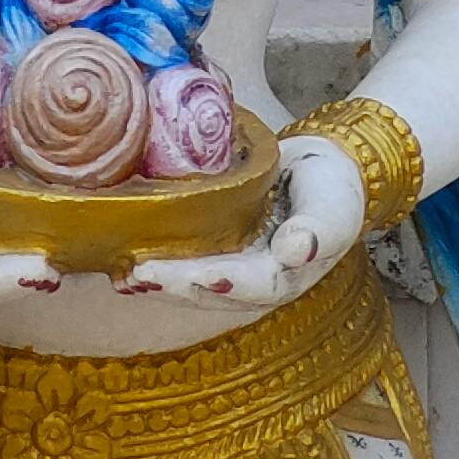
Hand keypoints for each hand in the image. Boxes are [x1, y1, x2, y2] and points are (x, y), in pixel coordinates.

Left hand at [118, 136, 366, 309]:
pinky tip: (128, 256)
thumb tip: (297, 251)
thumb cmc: (333, 190)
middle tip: (139, 275)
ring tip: (125, 275)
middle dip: (176, 284)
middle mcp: (254, 279)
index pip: (253, 283)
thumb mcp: (333, 208)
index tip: (202, 276)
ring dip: (160, 280)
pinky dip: (159, 258)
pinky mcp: (217, 244)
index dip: (226, 281)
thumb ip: (319, 230)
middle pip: (213, 289)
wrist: (326, 170)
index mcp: (286, 276)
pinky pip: (186, 256)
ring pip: (193, 280)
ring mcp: (233, 264)